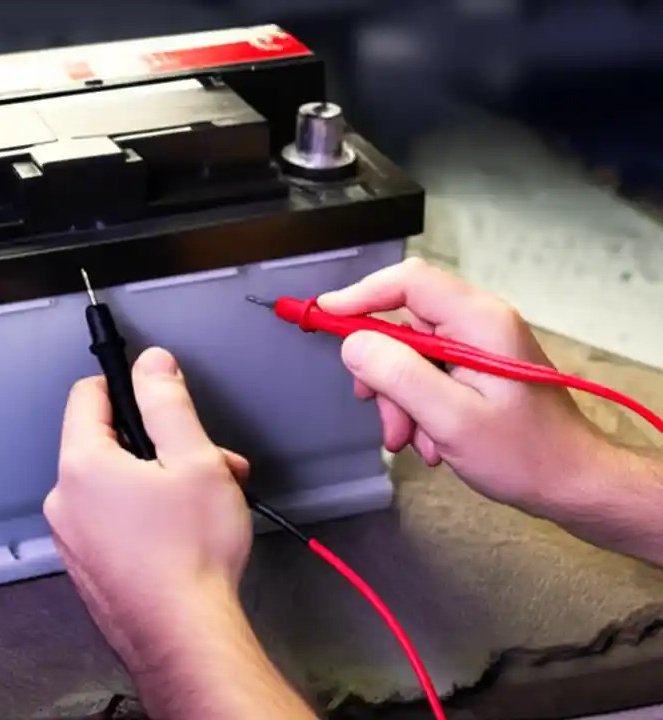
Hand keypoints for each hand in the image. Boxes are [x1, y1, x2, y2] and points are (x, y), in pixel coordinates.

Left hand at [46, 347, 250, 669]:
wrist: (185, 640)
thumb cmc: (191, 556)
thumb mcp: (195, 459)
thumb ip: (168, 403)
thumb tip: (152, 365)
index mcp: (82, 465)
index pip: (87, 395)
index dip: (125, 384)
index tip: (155, 390)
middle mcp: (65, 500)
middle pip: (107, 444)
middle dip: (162, 445)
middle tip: (208, 461)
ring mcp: (72, 539)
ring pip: (115, 487)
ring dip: (160, 483)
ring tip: (207, 503)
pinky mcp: (88, 569)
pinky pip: (113, 523)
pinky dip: (146, 518)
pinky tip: (185, 535)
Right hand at [317, 257, 604, 512]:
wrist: (573, 484)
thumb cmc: (523, 455)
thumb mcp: (452, 419)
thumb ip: (399, 375)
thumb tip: (352, 344)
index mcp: (479, 321)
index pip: (408, 282)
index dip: (360, 295)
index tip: (322, 318)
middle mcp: (479, 323)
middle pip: (403, 323)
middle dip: (382, 370)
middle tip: (374, 407)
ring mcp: (479, 346)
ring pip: (411, 355)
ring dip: (399, 399)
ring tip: (410, 441)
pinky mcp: (478, 369)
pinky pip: (429, 375)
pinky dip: (418, 408)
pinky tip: (431, 442)